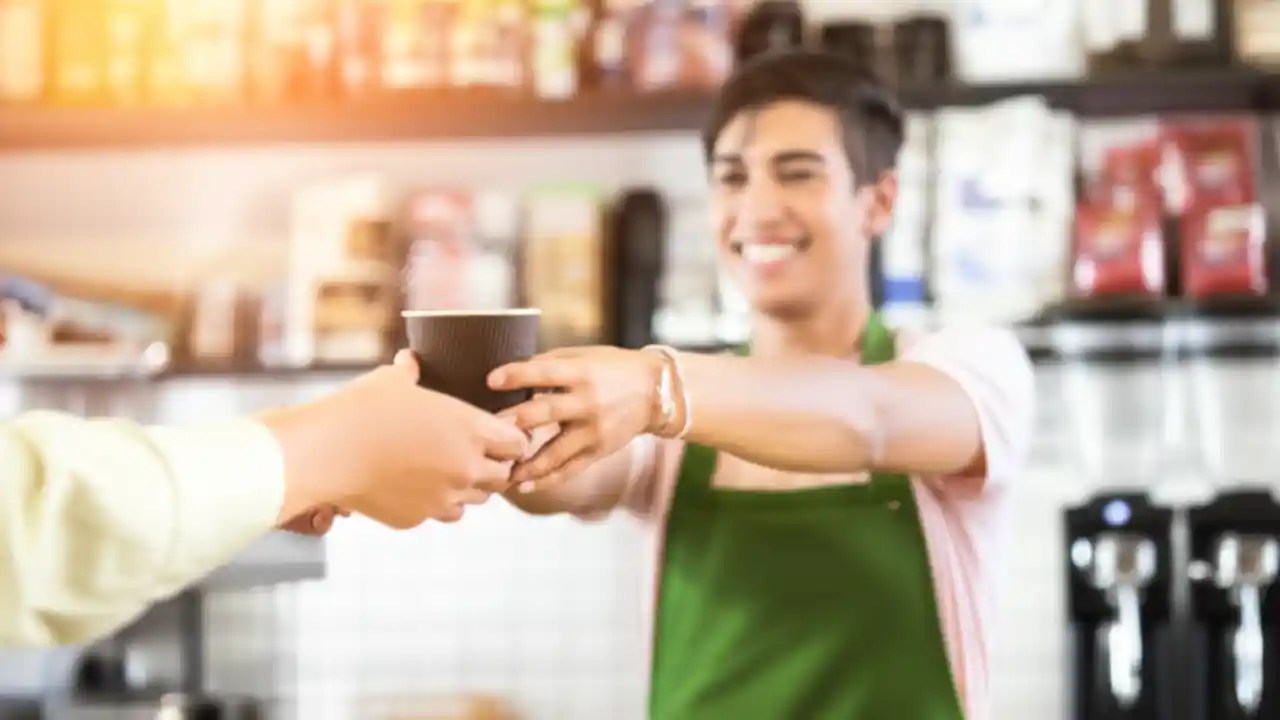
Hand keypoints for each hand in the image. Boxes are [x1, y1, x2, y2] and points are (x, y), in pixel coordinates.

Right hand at [263, 350, 528, 528]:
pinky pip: (442, 513)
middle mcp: (466, 468)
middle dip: (496, 466)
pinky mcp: (418, 518)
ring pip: (476, 499)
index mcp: (471, 429)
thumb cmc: (361, 408)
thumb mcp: (392, 380)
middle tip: (480, 455)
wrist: (326, 452)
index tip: (502, 435)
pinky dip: (438, 502)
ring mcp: (443, 498)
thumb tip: (410, 358)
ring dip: (470, 487)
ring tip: (451, 471)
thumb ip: (411, 370)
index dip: (512, 439)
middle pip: (503, 476)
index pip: (518, 443)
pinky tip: (422, 487)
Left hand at [488, 346, 662, 486]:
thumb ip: (550, 363)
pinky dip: (546, 480)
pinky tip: (524, 485)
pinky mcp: (599, 450)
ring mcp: (594, 430)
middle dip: (515, 422)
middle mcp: (588, 402)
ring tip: (501, 472)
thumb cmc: (613, 368)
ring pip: (555, 452)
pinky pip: (569, 469)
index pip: (544, 373)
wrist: (655, 392)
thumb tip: (513, 374)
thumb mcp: (585, 356)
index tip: (491, 380)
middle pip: (546, 413)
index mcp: (582, 373)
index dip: (517, 376)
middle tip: (488, 430)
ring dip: (526, 464)